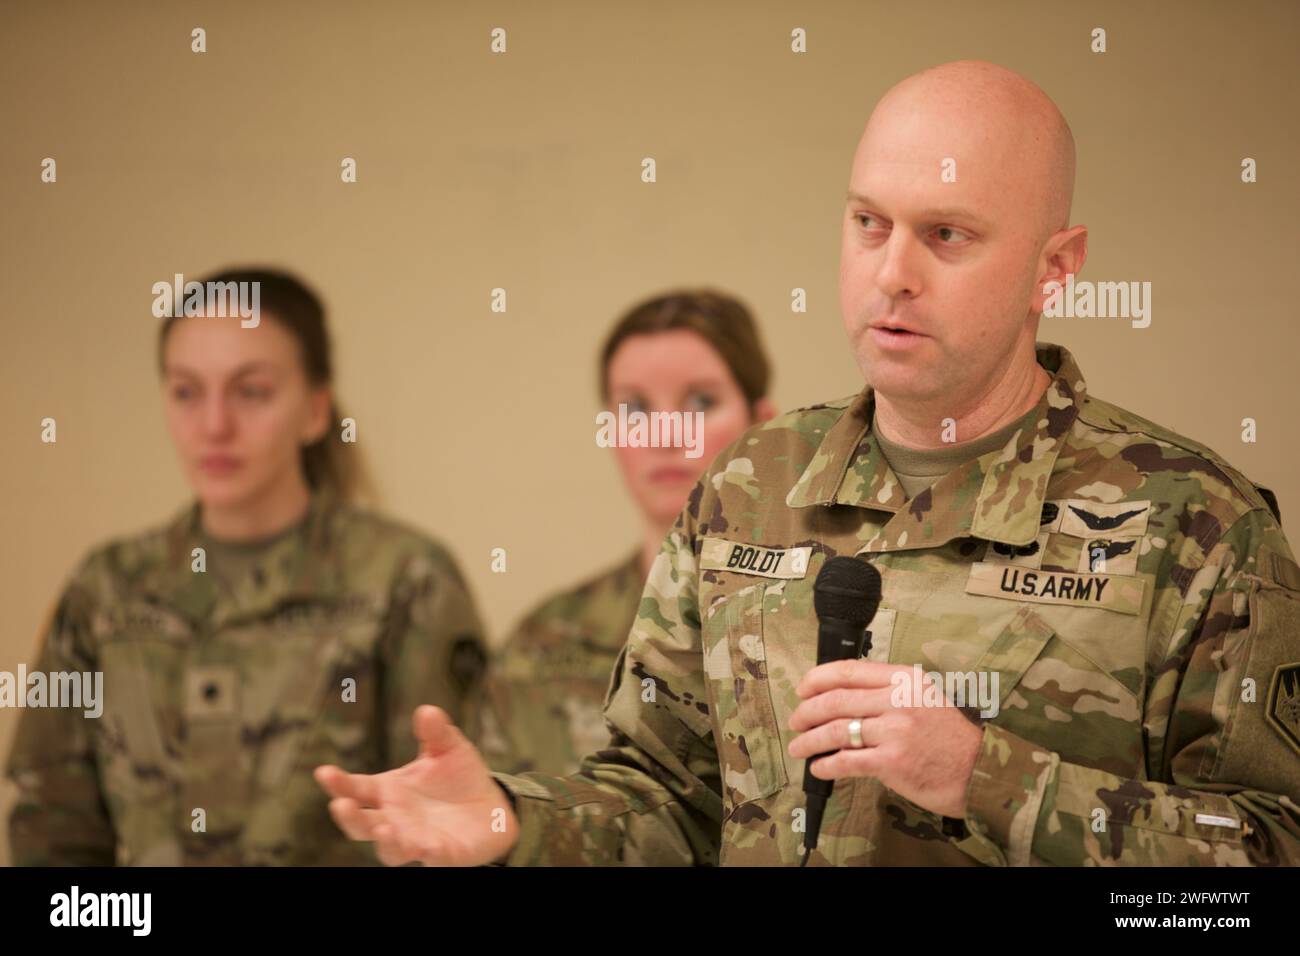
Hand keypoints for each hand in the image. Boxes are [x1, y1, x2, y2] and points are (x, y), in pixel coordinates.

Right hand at [314, 704, 519, 865]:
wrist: (490, 806)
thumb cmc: (458, 776)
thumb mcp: (448, 748)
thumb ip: (436, 732)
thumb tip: (427, 711)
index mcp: (388, 791)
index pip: (356, 789)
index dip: (339, 783)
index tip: (324, 771)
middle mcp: (395, 819)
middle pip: (362, 825)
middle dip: (350, 817)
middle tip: (341, 806)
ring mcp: (416, 840)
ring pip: (390, 850)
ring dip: (385, 842)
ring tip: (384, 830)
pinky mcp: (443, 855)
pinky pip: (432, 859)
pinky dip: (429, 854)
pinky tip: (430, 846)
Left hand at [787, 661, 983, 818]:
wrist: (981, 768)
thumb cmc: (950, 736)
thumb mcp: (924, 696)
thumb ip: (888, 691)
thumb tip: (843, 696)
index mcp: (904, 678)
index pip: (848, 670)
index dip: (817, 679)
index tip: (802, 689)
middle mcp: (897, 700)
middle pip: (835, 700)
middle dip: (806, 711)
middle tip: (796, 721)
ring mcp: (894, 730)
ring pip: (835, 730)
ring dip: (810, 740)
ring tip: (798, 747)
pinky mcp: (891, 762)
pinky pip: (847, 760)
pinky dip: (827, 764)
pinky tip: (819, 767)